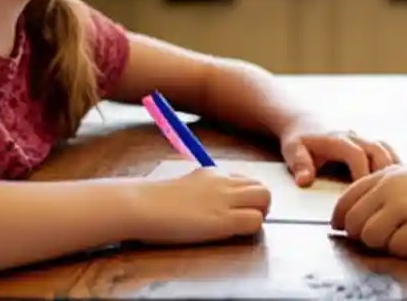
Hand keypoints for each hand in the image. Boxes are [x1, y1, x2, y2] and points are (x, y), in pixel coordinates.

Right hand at [130, 167, 270, 244]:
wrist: (142, 205)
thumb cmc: (153, 201)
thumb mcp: (182, 186)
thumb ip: (199, 189)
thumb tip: (205, 201)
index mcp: (213, 173)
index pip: (245, 179)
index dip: (246, 196)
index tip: (235, 208)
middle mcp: (223, 182)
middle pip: (262, 187)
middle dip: (260, 204)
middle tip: (246, 219)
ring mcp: (224, 200)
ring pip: (265, 198)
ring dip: (260, 213)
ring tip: (242, 226)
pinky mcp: (223, 220)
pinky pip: (255, 220)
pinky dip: (251, 227)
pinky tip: (233, 233)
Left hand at [279, 116, 399, 186]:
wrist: (306, 123)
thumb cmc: (300, 139)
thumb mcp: (292, 149)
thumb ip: (299, 164)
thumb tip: (305, 181)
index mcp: (339, 140)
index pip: (357, 155)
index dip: (362, 174)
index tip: (365, 196)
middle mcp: (355, 138)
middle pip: (378, 151)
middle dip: (385, 172)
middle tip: (389, 197)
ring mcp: (364, 140)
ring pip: (386, 151)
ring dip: (395, 169)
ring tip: (402, 192)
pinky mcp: (369, 146)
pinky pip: (387, 153)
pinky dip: (396, 166)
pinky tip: (403, 185)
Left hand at [331, 168, 406, 257]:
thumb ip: (389, 192)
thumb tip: (355, 218)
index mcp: (390, 175)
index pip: (348, 198)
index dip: (340, 218)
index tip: (341, 230)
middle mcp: (392, 187)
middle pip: (352, 223)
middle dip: (365, 237)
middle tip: (389, 239)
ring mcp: (404, 206)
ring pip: (370, 238)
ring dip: (388, 245)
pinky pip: (397, 250)